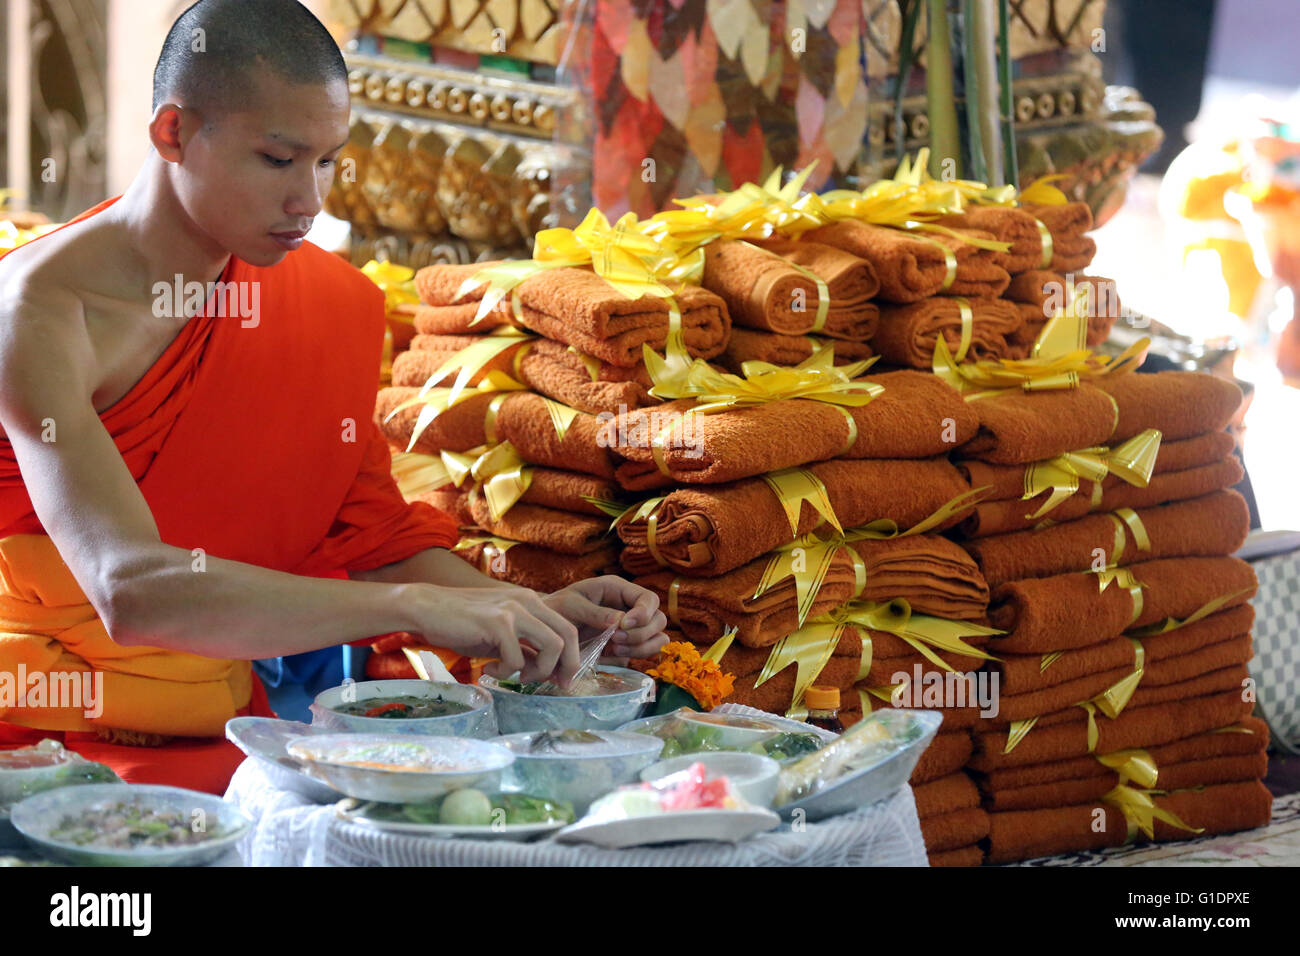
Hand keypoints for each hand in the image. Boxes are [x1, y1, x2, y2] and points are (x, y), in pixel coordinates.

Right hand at [402, 583, 579, 683]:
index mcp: (531, 602)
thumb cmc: (462, 624)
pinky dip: (506, 672)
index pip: (567, 628)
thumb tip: (546, 671)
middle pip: (568, 636)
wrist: (427, 608)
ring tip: (516, 676)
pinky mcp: (497, 623)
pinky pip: (517, 660)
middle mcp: (527, 601)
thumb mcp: (501, 633)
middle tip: (553, 684)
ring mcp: (513, 610)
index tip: (561, 679)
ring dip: (538, 670)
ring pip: (552, 646)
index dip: (570, 657)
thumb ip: (525, 646)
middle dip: (566, 666)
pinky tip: (488, 668)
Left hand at [541, 575, 668, 657]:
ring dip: (642, 647)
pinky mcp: (628, 645)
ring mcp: (632, 628)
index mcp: (618, 589)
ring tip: (615, 648)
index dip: (643, 613)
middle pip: (658, 620)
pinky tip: (613, 654)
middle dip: (641, 633)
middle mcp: (630, 607)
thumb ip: (595, 612)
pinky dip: (636, 656)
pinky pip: (647, 652)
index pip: (648, 599)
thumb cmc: (556, 609)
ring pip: (658, 637)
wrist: (547, 628)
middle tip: (615, 640)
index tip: (623, 626)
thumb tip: (621, 622)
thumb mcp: (571, 605)